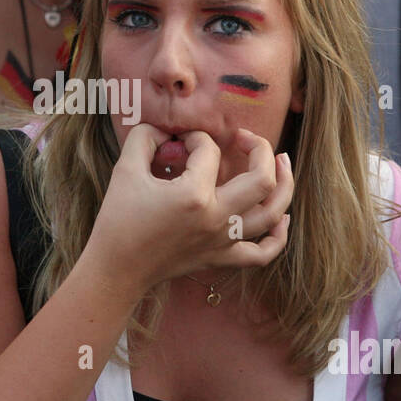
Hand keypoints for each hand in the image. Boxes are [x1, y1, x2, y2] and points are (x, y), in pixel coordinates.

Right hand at [86, 125, 292, 291]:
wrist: (116, 269)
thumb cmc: (117, 220)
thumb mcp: (125, 170)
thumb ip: (145, 138)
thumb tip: (166, 131)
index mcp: (193, 195)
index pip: (209, 151)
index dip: (195, 137)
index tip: (180, 141)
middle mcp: (216, 219)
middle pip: (262, 180)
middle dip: (260, 149)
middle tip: (246, 138)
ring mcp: (222, 242)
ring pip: (272, 214)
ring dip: (284, 185)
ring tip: (283, 162)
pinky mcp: (220, 259)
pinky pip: (262, 253)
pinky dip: (278, 236)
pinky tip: (282, 219)